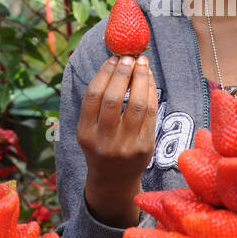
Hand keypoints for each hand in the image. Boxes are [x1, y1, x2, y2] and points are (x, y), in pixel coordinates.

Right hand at [77, 54, 157, 226]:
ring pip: (136, 105)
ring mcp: (126, 145)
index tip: (113, 58)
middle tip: (130, 57)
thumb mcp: (89, 129)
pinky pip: (150, 114)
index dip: (104, 73)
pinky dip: (151, 93)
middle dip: (123, 74)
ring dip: (141, 79)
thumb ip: (97, 103)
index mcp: (85, 132)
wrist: (114, 180)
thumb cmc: (101, 145)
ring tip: (143, 64)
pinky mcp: (145, 147)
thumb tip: (114, 64)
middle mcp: (104, 140)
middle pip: (114, 99)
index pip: (93, 96)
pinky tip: (149, 81)